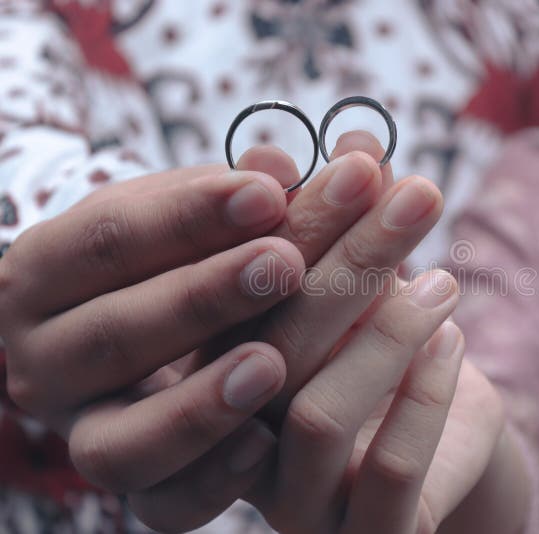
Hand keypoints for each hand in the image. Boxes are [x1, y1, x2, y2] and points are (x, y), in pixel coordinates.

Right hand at [0, 130, 446, 530]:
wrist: (140, 330)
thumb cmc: (169, 259)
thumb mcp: (188, 217)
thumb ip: (234, 195)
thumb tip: (281, 167)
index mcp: (49, 274)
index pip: (108, 239)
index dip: (189, 215)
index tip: (271, 190)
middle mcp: (45, 360)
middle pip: (115, 334)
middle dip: (204, 297)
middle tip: (286, 263)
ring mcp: (82, 432)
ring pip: (121, 440)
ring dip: (199, 403)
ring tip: (271, 364)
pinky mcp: (133, 488)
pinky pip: (161, 504)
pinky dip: (210, 480)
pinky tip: (265, 443)